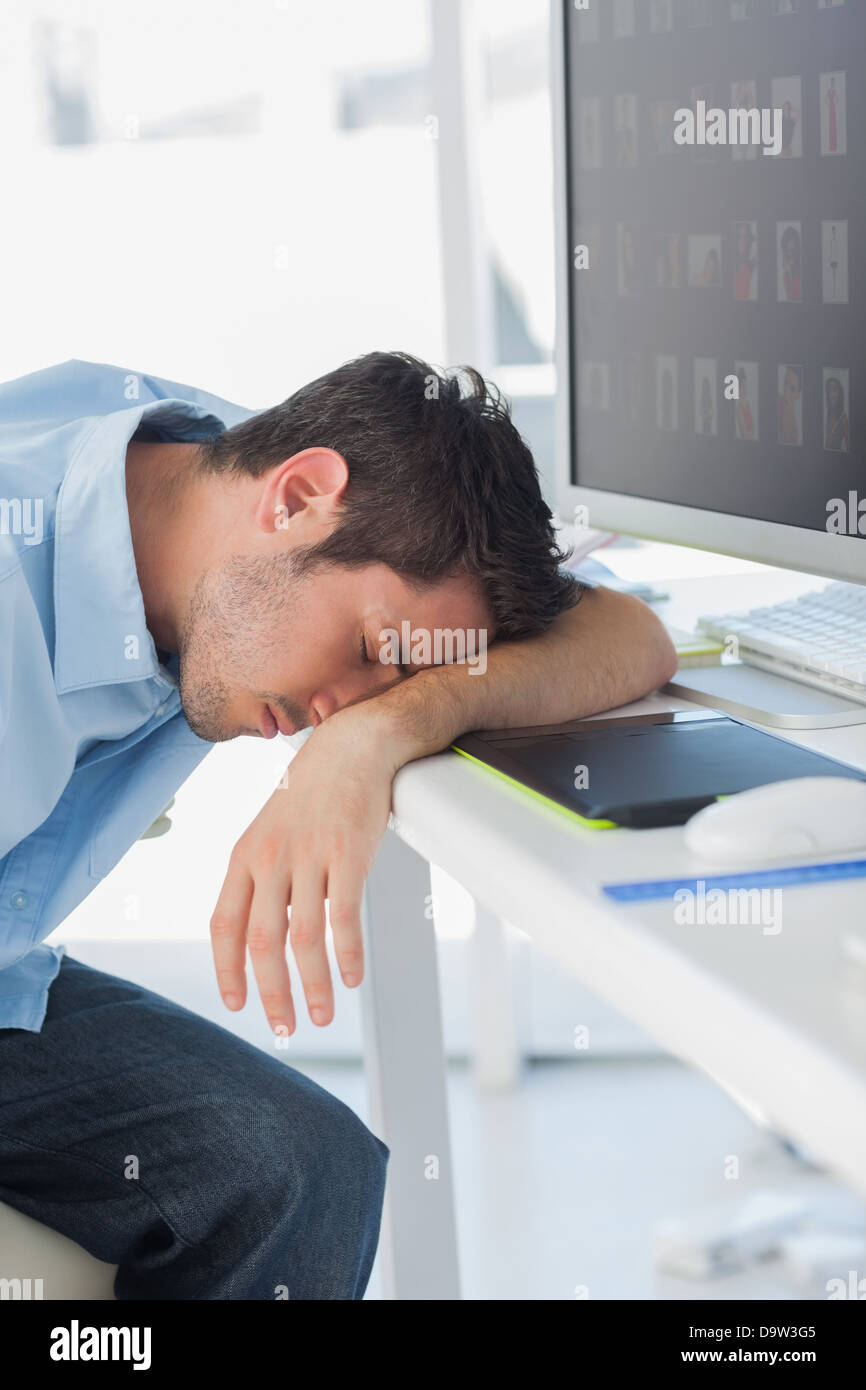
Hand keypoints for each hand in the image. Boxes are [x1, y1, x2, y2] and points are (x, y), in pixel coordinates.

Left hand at [210, 706, 396, 1034]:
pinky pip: (343, 919)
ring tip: (322, 1014)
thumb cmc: (315, 792)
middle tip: (284, 1027)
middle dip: (270, 993)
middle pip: (260, 942)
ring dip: (311, 986)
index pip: (223, 926)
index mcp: (244, 856)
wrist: (354, 746)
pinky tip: (352, 977)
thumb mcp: (273, 831)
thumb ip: (267, 879)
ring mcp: (307, 857)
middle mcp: (269, 859)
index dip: (226, 972)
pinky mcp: (346, 855)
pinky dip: (346, 956)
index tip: (237, 1004)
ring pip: (301, 939)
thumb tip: (277, 935)